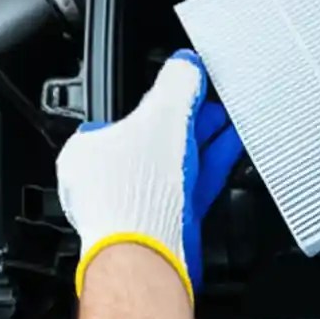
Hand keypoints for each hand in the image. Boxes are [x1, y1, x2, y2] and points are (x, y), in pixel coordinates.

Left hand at [57, 49, 243, 303]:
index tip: (185, 86)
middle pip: (154, 138)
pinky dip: (212, 163)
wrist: (148, 254)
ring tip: (228, 119)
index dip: (159, 98)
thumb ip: (177, 84)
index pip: (125, 112)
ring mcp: (137, 203)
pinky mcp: (165, 221)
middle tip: (212, 100)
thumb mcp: (160, 115)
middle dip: (189, 118)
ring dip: (204, 139)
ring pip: (176, 162)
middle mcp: (107, 180)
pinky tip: (231, 147)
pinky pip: (192, 183)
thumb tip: (188, 64)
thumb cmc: (134, 194)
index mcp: (87, 151)